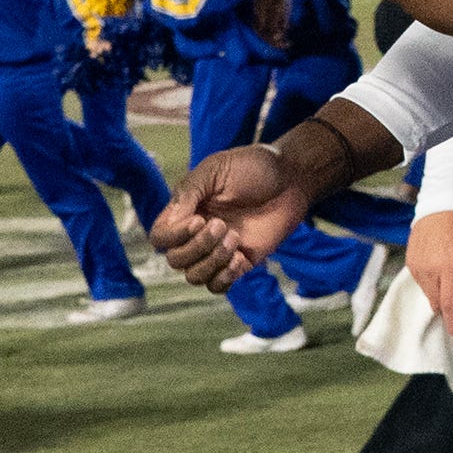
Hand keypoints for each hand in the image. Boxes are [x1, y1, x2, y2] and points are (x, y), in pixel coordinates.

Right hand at [152, 145, 314, 293]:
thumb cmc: (253, 167)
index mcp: (185, 211)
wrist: (292, 178)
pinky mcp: (241, 261)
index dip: (173, 236)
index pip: (161, 237)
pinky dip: (223, 278)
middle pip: (175, 260)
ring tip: (235, 238)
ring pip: (194, 276)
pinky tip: (239, 258)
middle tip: (222, 225)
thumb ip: (189, 193)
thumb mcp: (215, 170)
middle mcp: (197, 234)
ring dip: (212, 261)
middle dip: (197, 247)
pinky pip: (218, 285)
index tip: (199, 220)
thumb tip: (171, 222)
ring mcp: (218, 250)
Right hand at [407, 210, 452, 338]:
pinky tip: (443, 272)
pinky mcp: (410, 263)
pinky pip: (422, 283)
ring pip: (429, 295)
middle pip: (439, 304)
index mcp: (452, 267)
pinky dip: (433, 285)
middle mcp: (431, 270)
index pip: (451, 304)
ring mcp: (418, 267)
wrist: (442, 203)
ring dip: (441, 297)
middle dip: (450, 311)